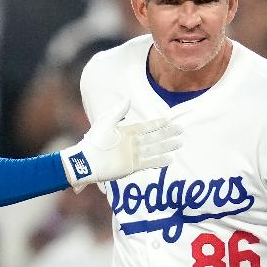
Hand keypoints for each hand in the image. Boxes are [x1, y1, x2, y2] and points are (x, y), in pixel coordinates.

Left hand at [61, 112, 181, 188]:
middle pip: (153, 138)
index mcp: (126, 132)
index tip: (169, 120)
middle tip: (180, 130)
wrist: (86, 162)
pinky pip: (148, 163)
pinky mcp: (131, 167)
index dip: (157, 124)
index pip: (146, 127)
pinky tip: (170, 159)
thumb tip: (128, 99)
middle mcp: (132, 144)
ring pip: (153, 150)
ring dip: (166, 147)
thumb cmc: (93, 141)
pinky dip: (159, 161)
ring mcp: (132, 155)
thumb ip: (118, 112)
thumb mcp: (106, 123)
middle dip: (166, 134)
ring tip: (179, 143)